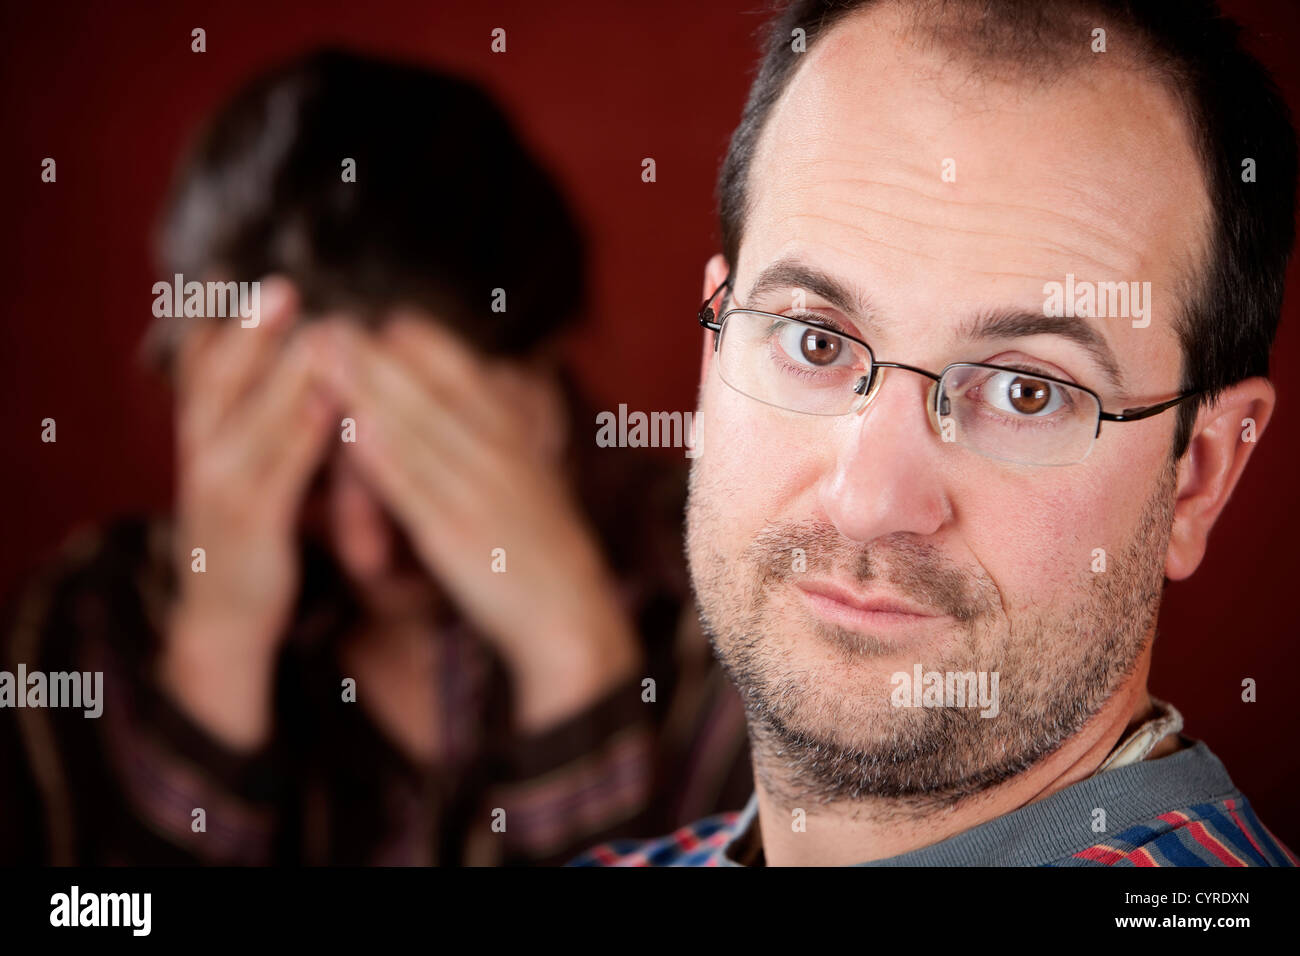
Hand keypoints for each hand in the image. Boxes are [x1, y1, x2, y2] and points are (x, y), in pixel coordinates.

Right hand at [158, 277, 336, 749]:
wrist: (226, 617)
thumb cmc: (248, 529)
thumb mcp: (242, 465)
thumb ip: (258, 414)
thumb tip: (292, 353)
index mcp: (200, 435)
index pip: (201, 365)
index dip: (223, 320)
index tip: (238, 270)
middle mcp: (201, 455)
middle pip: (219, 380)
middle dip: (251, 332)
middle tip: (282, 285)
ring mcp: (222, 490)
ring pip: (251, 420)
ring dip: (285, 375)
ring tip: (319, 331)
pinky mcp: (252, 527)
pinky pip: (281, 472)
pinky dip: (306, 433)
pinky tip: (335, 403)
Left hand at [317, 316, 642, 730]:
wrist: (572, 614)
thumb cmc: (538, 544)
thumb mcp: (531, 472)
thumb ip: (502, 428)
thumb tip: (483, 381)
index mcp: (512, 432)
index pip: (462, 370)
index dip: (419, 340)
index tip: (375, 316)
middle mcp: (496, 450)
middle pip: (429, 390)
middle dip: (374, 355)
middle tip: (326, 318)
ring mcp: (478, 490)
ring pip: (416, 430)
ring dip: (367, 389)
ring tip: (322, 355)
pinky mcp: (458, 534)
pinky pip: (417, 491)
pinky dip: (385, 459)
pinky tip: (353, 431)